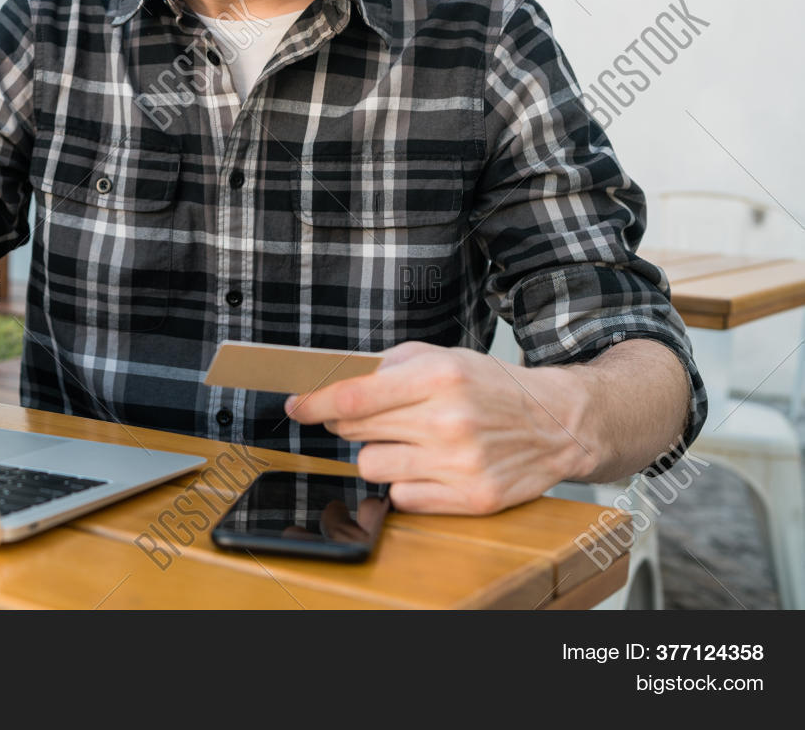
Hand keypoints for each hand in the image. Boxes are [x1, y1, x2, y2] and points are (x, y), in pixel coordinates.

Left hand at [283, 342, 592, 514]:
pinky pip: (401, 497)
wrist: (560, 423)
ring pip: (372, 466)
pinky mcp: (472, 498)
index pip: (354, 396)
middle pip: (356, 430)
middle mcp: (448, 421)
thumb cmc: (495, 388)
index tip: (296, 405)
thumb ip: (391, 366)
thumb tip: (338, 382)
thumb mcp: (445, 357)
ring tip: (407, 442)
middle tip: (364, 417)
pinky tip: (427, 466)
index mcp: (439, 378)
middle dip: (349, 422)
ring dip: (378, 453)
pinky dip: (405, 483)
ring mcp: (460, 464)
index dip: (315, 403)